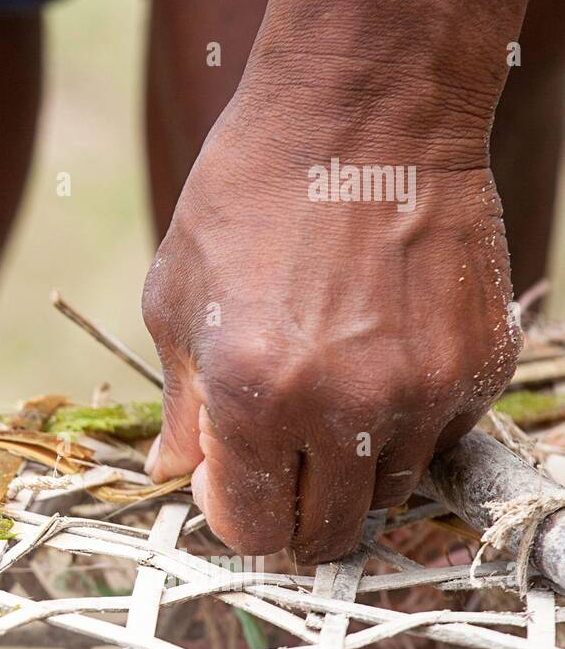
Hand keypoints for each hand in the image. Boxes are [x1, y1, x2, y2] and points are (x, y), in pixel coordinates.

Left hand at [141, 93, 519, 562]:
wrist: (360, 116)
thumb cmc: (244, 200)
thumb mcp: (175, 301)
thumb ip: (180, 406)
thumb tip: (169, 472)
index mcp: (254, 396)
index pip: (253, 529)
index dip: (234, 514)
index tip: (227, 482)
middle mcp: (345, 408)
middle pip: (327, 532)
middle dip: (291, 511)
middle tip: (275, 464)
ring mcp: (423, 391)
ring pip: (386, 494)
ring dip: (348, 472)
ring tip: (324, 398)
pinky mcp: (480, 367)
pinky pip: (438, 440)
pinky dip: (402, 426)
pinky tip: (374, 361)